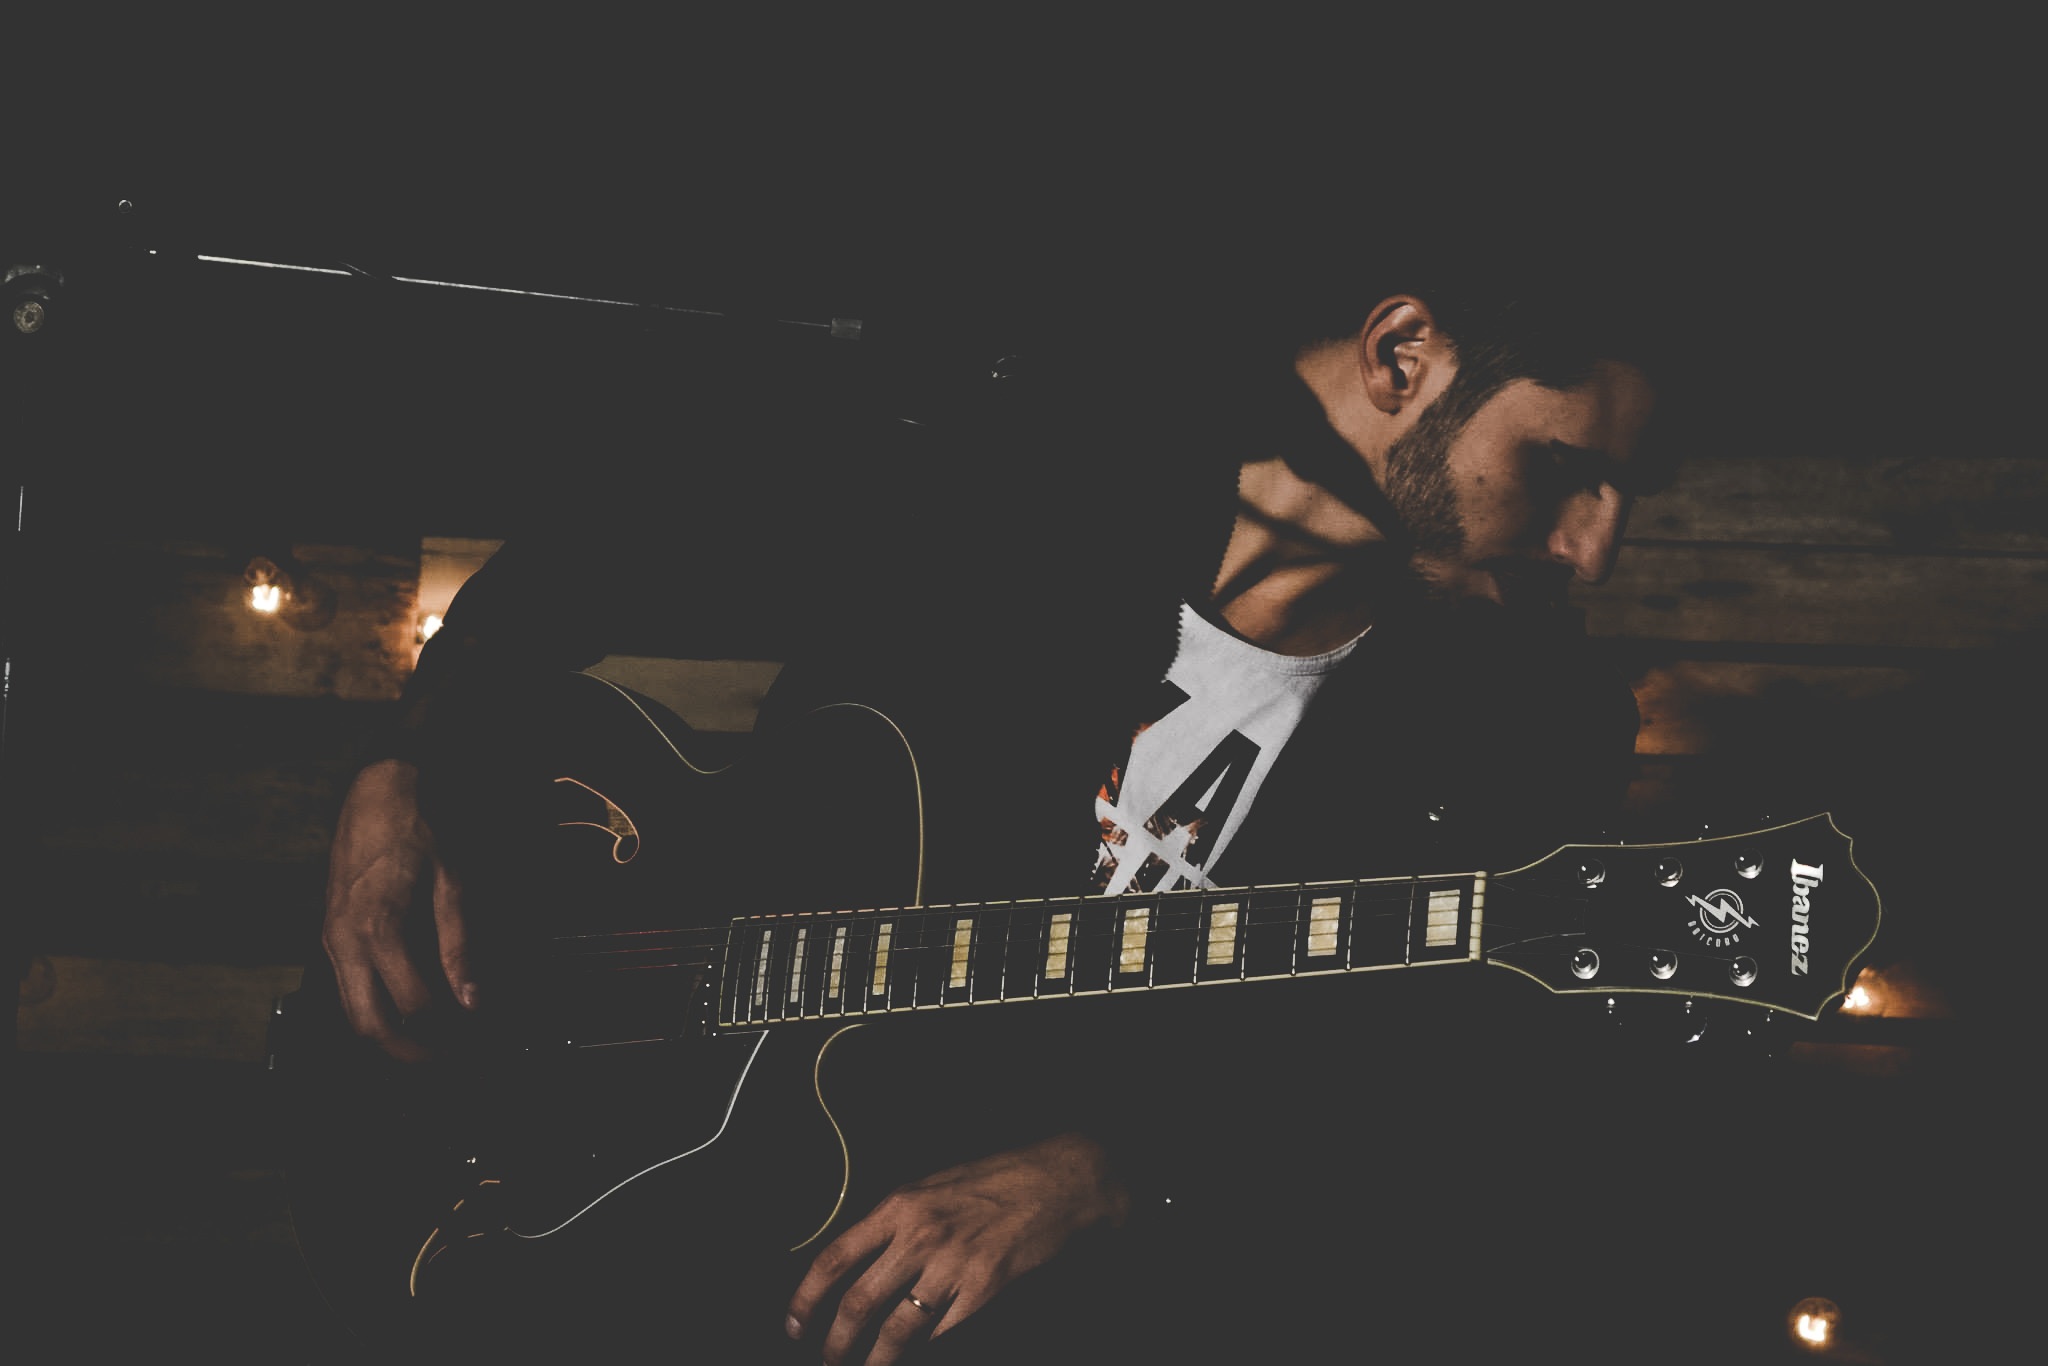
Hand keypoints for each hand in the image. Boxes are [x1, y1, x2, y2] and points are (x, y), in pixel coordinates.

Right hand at [321, 758, 475, 1060]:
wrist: (381, 782)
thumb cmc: (421, 822)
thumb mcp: (455, 878)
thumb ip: (461, 943)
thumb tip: (475, 999)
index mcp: (379, 929)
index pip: (414, 1008)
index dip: (451, 1034)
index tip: (481, 1043)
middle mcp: (345, 941)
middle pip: (369, 1027)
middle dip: (412, 1053)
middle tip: (454, 1061)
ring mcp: (332, 937)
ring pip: (353, 1012)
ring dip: (393, 1034)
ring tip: (438, 1040)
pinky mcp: (330, 930)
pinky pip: (349, 987)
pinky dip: (378, 1007)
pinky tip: (412, 1007)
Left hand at [785, 1131, 1130, 1365]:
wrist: (1057, 1180)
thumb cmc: (995, 1179)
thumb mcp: (933, 1185)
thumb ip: (895, 1221)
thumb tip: (859, 1260)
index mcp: (900, 1205)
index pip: (835, 1257)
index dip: (807, 1297)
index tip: (795, 1325)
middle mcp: (920, 1235)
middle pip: (859, 1302)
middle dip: (835, 1343)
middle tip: (828, 1362)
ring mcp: (953, 1264)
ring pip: (898, 1328)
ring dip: (876, 1360)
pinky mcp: (984, 1287)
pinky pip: (943, 1331)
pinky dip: (928, 1348)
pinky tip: (920, 1353)